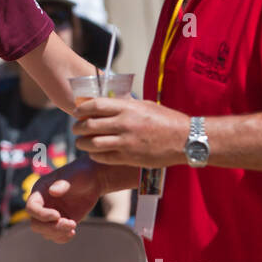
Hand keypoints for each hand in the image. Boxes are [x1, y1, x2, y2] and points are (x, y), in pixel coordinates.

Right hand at [26, 157, 106, 242]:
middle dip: (51, 228)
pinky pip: (55, 236)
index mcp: (39, 192)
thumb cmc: (80, 173)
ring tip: (73, 225)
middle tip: (70, 223)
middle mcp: (42, 205)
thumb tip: (52, 191)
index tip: (58, 215)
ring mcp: (50, 215)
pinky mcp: (60, 222)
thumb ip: (62, 184)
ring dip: (59, 233)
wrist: (92, 180)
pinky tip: (73, 232)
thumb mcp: (72, 176)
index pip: (31, 208)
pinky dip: (62, 238)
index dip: (42, 215)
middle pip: (36, 224)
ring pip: (45, 232)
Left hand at [72, 96, 187, 168]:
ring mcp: (125, 142)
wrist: (185, 139)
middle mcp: (124, 124)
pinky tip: (94, 153)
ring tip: (81, 143)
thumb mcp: (145, 105)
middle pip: (89, 125)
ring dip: (82, 143)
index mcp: (127, 107)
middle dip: (78, 128)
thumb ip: (125, 105)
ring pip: (92, 143)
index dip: (81, 109)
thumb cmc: (166, 120)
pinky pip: (102, 157)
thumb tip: (105, 104)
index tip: (77, 113)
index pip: (94, 105)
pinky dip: (94, 155)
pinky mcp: (128, 158)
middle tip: (76, 129)